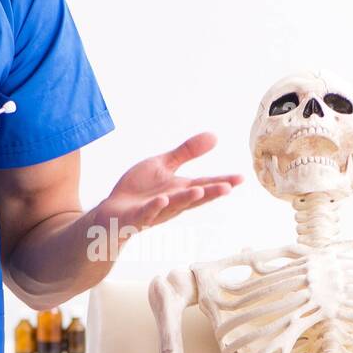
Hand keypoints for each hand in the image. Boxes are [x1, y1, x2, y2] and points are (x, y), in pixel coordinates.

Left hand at [95, 132, 242, 246]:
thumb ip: (187, 152)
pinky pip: (146, 213)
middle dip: (210, 193)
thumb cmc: (140, 191)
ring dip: (186, 200)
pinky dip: (154, 207)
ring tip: (199, 191)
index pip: (204, 184)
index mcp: (180, 189)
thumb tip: (215, 136)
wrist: (112, 212)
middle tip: (229, 187)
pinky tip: (162, 199)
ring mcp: (154, 211)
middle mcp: (172, 202)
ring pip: (173, 206)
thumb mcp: (164, 165)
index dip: (222, 181)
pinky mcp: (135, 217)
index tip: (240, 178)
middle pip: (194, 197)